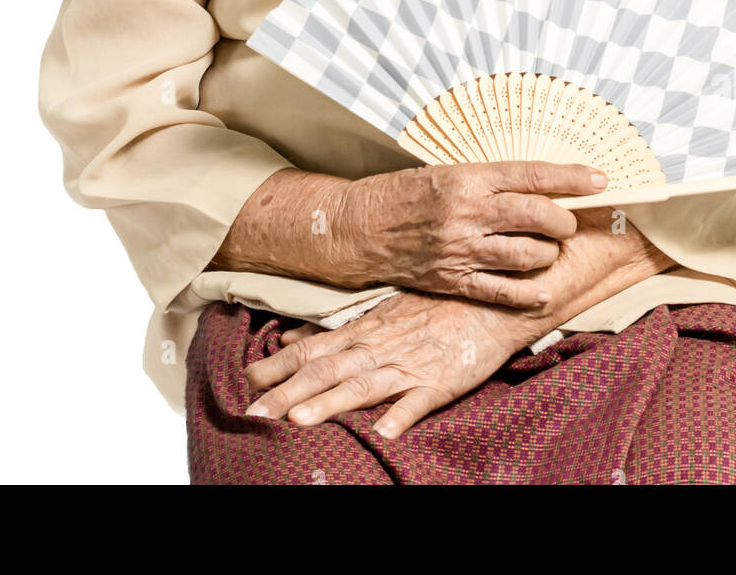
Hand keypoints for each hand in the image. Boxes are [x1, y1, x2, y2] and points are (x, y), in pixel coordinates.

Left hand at [245, 291, 538, 437]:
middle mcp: (379, 346)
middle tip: (254, 412)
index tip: (244, 381)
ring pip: (363, 385)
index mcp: (364, 330)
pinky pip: (417, 401)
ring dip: (331, 403)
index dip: (277, 366)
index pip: (312, 349)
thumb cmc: (435, 306)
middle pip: (326, 370)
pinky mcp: (440, 381)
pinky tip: (382, 433)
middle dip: (287, 392)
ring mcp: (409, 364)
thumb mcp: (381, 309)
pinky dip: (399, 416)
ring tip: (301, 421)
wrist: (491, 301)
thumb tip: (288, 337)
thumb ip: (336, 328)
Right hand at [332, 160, 608, 307]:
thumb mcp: (447, 171)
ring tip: (544, 249)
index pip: (534, 175)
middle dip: (564, 220)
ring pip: (529, 255)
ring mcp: (462, 249)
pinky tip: (541, 289)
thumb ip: (490, 180)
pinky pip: (503, 291)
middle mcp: (470, 212)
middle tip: (565, 221)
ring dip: (547, 253)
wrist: (360, 227)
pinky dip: (529, 292)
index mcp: (470, 178)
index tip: (600, 180)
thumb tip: (540, 185)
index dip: (572, 178)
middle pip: (540, 216)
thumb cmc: (405, 194)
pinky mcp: (454, 279)